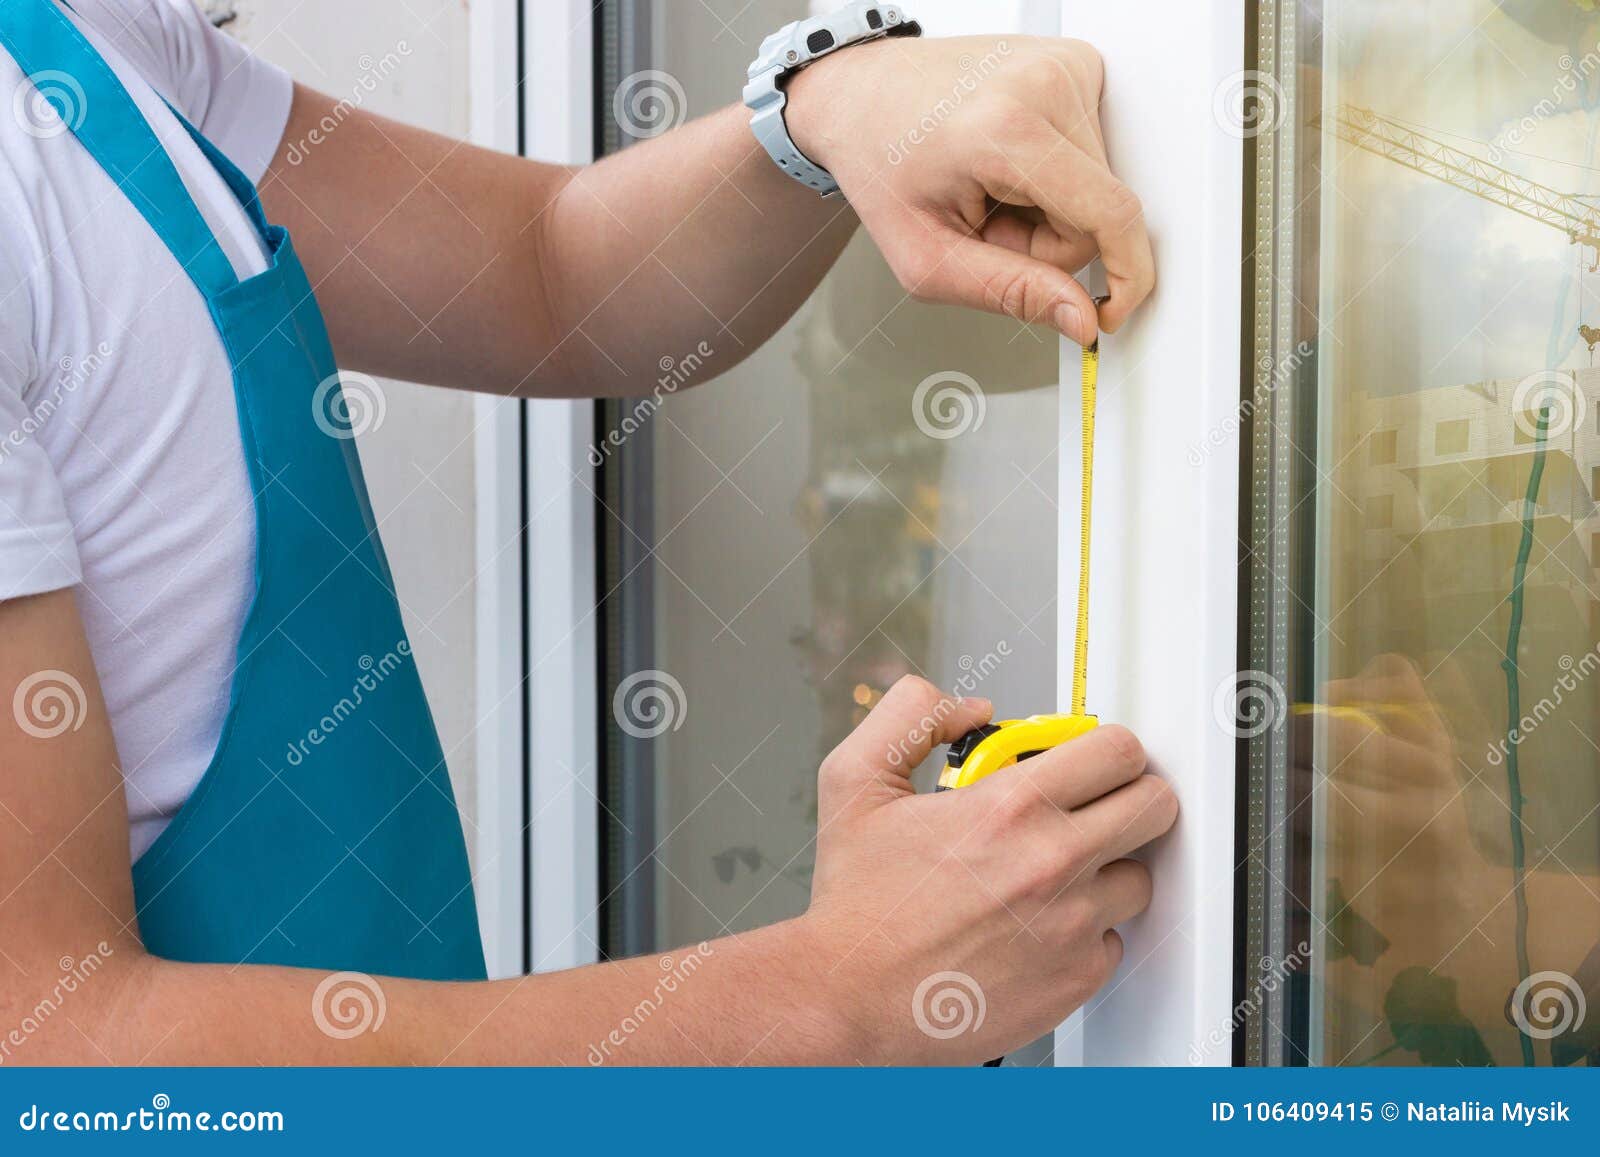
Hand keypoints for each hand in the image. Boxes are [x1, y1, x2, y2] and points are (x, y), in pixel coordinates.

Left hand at [784, 35, 1152, 344]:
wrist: (859, 97)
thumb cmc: (881, 166)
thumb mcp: (927, 257)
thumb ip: (1010, 293)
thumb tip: (1081, 317)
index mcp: (1006, 129)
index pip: (1110, 214)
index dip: (1126, 275)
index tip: (1112, 310)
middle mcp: (1045, 83)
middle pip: (1099, 210)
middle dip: (1048, 239)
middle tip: (987, 219)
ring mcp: (1063, 64)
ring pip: (1098, 184)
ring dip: (1049, 205)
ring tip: (991, 185)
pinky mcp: (1072, 62)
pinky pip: (1091, 150)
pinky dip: (1054, 172)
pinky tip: (1008, 160)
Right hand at [797, 676, 1176, 1063]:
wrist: (849, 999)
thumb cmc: (855, 903)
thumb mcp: (854, 781)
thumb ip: (911, 716)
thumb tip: (973, 708)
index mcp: (1009, 807)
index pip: (1117, 749)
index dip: (1106, 747)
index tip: (1089, 759)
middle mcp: (1053, 863)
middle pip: (1155, 805)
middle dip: (1126, 796)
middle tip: (1093, 805)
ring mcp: (1073, 925)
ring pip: (1139, 876)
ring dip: (1106, 869)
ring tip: (1051, 873)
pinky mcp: (1078, 977)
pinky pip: (1115, 939)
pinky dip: (1086, 931)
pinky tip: (1037, 925)